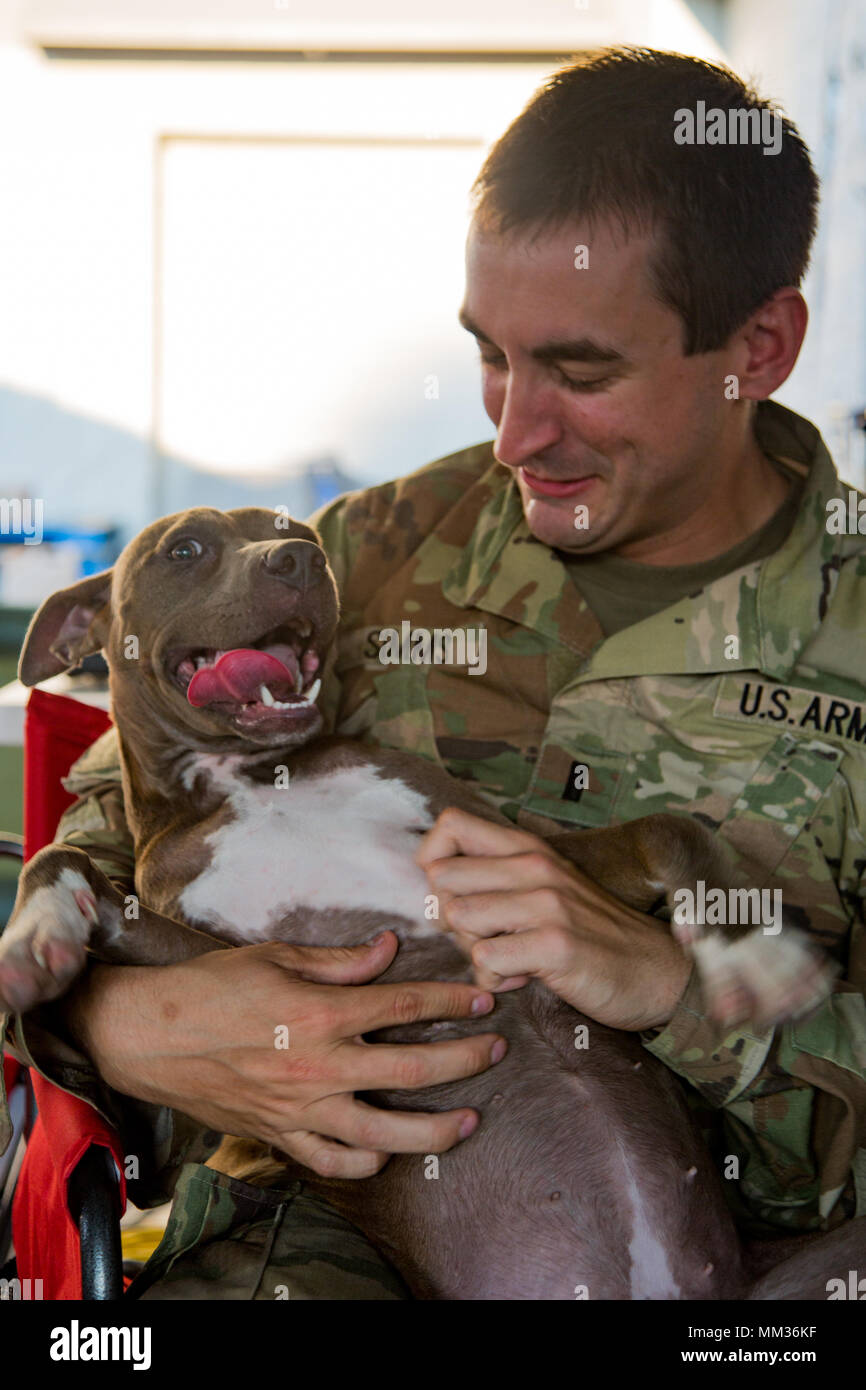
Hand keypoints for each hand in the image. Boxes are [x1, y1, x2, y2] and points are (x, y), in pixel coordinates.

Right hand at [62, 932, 504, 1177]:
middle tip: (497, 1051)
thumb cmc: (209, 987)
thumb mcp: (276, 956)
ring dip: (434, 1130)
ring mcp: (301, 1108)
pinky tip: (388, 1156)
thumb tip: (390, 949)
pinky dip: (366, 1165)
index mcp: (321, 1013)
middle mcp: (319, 1066)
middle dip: (465, 1061)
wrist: (148, 1035)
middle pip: (412, 1072)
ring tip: (468, 1122)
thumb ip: (340, 960)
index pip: (405, 1006)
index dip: (452, 1002)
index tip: (483, 998)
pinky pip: (333, 1162)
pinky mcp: (280, 1134)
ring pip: (384, 1135)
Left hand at [416, 808, 690, 1030]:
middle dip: (451, 918)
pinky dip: (495, 979)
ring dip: (473, 950)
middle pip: (441, 878)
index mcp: (529, 848)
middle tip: (488, 937)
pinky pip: (485, 960)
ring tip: (510, 959)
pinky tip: (524, 978)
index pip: (449, 823)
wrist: (657, 971)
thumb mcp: (546, 888)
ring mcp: (547, 903)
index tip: (452, 895)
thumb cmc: (592, 934)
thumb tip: (432, 883)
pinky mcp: (556, 944)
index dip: (433, 861)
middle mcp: (536, 866)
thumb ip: (497, 877)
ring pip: (458, 918)